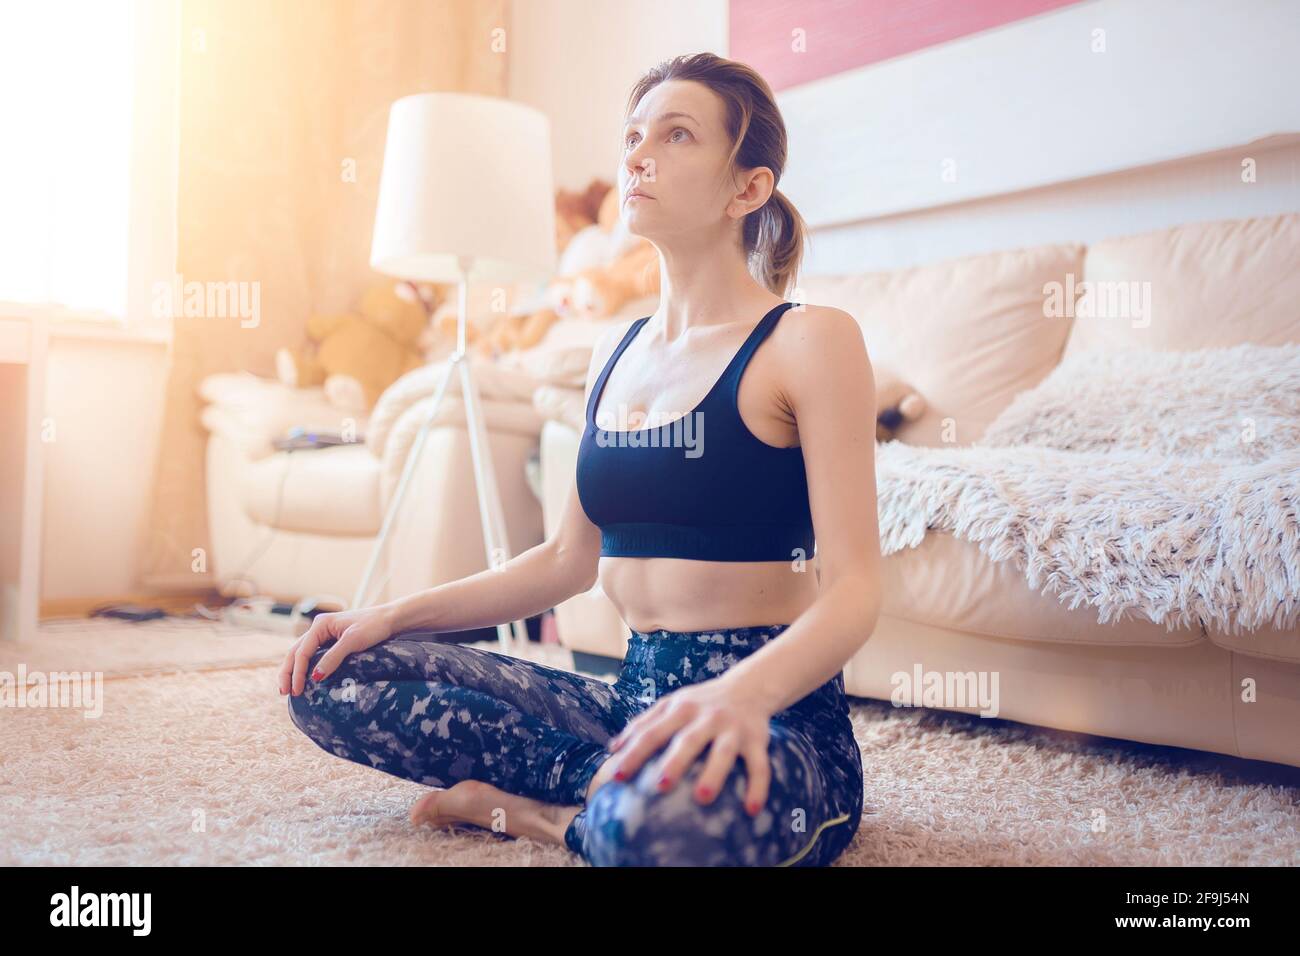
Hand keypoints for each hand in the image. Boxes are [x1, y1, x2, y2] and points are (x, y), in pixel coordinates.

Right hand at [278, 604, 396, 696]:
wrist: (390, 619)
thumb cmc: (374, 626)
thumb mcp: (353, 641)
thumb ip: (333, 657)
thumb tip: (315, 677)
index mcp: (320, 624)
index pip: (302, 651)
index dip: (297, 672)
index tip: (297, 690)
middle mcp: (319, 628)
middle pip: (295, 652)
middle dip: (288, 673)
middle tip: (283, 692)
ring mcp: (324, 634)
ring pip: (301, 654)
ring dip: (294, 671)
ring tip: (288, 690)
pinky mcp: (332, 641)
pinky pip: (312, 655)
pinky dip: (305, 668)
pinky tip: (303, 679)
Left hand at [603, 678, 775, 816]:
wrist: (749, 688)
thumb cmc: (701, 703)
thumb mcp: (671, 705)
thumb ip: (643, 724)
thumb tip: (613, 749)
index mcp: (681, 708)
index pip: (653, 731)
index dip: (634, 752)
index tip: (617, 776)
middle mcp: (707, 716)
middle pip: (689, 739)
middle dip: (675, 762)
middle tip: (660, 786)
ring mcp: (733, 728)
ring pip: (724, 751)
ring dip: (714, 773)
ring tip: (703, 797)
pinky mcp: (757, 740)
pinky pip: (759, 765)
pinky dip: (758, 787)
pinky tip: (751, 810)